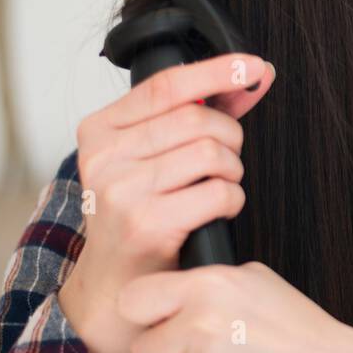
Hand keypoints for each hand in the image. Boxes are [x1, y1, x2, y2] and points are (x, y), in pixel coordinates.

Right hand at [59, 53, 275, 352]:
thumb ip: (192, 113)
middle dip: (230, 137)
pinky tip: (218, 210)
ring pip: (212, 154)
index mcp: (99, 130)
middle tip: (227, 159)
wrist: (114, 286)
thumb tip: (250, 76)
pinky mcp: (146, 223)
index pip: (166, 84)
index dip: (217, 71)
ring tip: (220, 186)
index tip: (253, 66)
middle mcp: (103, 157)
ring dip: (232, 171)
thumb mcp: (150, 157)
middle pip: (198, 120)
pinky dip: (232, 200)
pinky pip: (218, 192)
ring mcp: (121, 190)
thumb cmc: (138, 215)